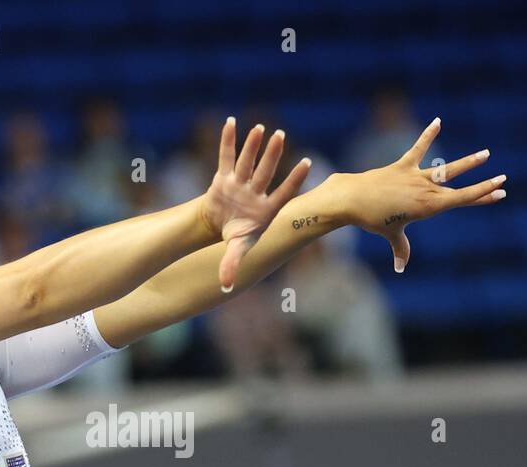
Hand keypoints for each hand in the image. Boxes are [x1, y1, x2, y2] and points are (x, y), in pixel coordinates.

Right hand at [199, 117, 312, 292]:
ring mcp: (240, 183)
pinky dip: (227, 140)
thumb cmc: (235, 235)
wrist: (219, 225)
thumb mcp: (236, 250)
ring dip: (254, 145)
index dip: (294, 180)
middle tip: (281, 137)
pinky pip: (226, 156)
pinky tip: (231, 121)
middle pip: (265, 172)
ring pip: (248, 161)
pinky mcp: (224, 177)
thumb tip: (226, 285)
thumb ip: (232, 265)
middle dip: (272, 155)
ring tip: (261, 127)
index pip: (283, 192)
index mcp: (265, 209)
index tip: (308, 163)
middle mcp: (255, 192)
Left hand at [330, 117, 506, 272]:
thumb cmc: (373, 220)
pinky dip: (428, 135)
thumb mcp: (391, 234)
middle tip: (503, 178)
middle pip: (460, 187)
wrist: (353, 200)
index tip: (500, 192)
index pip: (462, 200)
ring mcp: (416, 177)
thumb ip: (400, 248)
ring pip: (446, 169)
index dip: (482, 196)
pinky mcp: (403, 166)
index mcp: (429, 207)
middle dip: (482, 185)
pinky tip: (438, 121)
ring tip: (485, 153)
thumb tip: (400, 268)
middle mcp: (426, 190)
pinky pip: (418, 148)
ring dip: (467, 162)